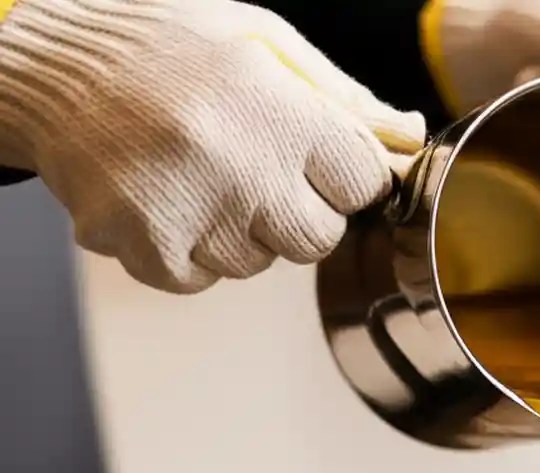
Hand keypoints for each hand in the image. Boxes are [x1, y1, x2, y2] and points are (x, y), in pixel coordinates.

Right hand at [0, 0, 425, 292]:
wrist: (51, 67)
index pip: (365, 184)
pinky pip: (200, 280)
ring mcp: (190, 214)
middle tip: (255, 167)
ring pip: (259, 264)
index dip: (345, 174)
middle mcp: (240, 169)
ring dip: (242, 231)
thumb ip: (343, 97)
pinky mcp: (144, 248)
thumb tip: (408, 134)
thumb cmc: (165, 47)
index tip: (319, 158)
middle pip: (318, 239)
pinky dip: (189, 251)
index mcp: (280, 113)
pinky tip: (168, 197)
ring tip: (201, 173)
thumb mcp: (263, 43)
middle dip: (300, 211)